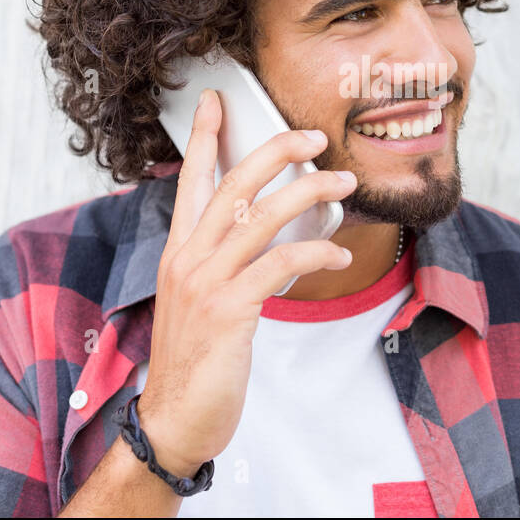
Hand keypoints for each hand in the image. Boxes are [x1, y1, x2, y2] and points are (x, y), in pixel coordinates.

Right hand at [135, 88, 355, 475]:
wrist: (174, 419)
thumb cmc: (196, 361)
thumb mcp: (200, 301)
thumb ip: (223, 264)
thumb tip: (264, 237)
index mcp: (179, 251)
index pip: (191, 180)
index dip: (205, 136)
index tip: (217, 100)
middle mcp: (187, 258)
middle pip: (234, 184)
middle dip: (276, 150)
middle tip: (314, 136)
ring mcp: (205, 282)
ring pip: (262, 216)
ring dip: (311, 193)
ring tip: (345, 183)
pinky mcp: (229, 309)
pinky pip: (280, 263)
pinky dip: (316, 252)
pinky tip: (337, 254)